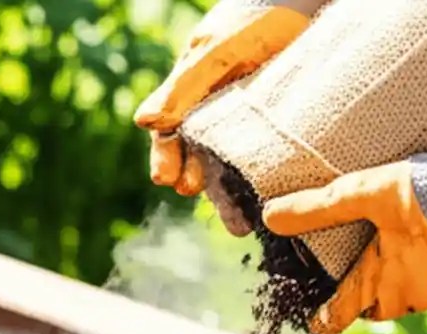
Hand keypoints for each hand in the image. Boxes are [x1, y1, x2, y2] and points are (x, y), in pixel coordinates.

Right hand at [134, 1, 311, 197]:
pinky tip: (269, 202)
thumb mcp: (221, 48)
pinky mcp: (282, 125)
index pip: (171, 131)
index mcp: (195, 88)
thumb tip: (144, 122)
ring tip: (236, 220)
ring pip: (232, 162)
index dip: (166, 156)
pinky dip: (264, 183)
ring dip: (229, 193)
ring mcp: (251, 118)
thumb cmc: (260, 12)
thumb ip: (185, 85)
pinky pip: (267, 160)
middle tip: (195, 193)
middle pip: (199, 153)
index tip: (166, 179)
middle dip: (196, 178)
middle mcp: (219, 107)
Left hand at [262, 120, 426, 333]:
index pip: (341, 313)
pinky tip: (417, 255)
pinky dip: (417, 278)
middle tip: (352, 282)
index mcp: (375, 280)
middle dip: (360, 301)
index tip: (314, 323)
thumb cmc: (418, 193)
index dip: (324, 319)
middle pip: (373, 310)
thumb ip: (315, 208)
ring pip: (402, 301)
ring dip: (390, 291)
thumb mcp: (360, 193)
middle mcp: (403, 295)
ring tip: (385, 266)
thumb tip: (269, 216)